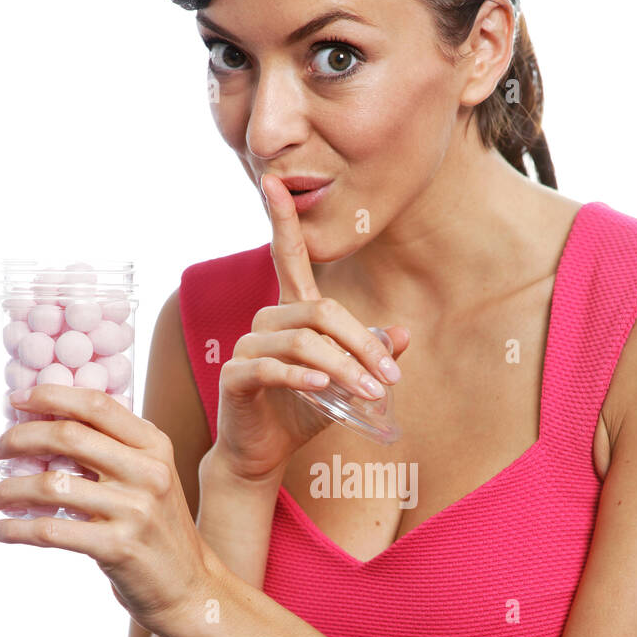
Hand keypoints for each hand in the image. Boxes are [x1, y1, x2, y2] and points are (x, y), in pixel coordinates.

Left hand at [0, 386, 212, 636]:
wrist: (191, 588)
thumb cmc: (157, 531)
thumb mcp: (149, 480)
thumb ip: (112, 450)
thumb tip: (45, 425)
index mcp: (155, 446)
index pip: (95, 405)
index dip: (49, 396)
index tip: (14, 400)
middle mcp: (149, 472)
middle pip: (67, 436)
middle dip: (18, 438)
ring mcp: (136, 510)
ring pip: (51, 485)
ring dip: (7, 489)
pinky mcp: (119, 547)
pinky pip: (50, 530)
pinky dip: (15, 529)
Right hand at [200, 172, 410, 487]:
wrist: (263, 454)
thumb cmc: (301, 413)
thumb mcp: (346, 384)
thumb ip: (369, 355)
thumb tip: (402, 332)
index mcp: (291, 314)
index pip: (287, 257)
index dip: (280, 221)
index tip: (272, 182)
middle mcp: (266, 322)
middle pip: (320, 311)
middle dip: (362, 343)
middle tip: (390, 377)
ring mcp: (246, 348)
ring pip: (302, 340)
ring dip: (343, 367)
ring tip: (370, 393)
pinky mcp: (234, 377)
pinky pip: (271, 367)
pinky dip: (301, 376)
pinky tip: (322, 388)